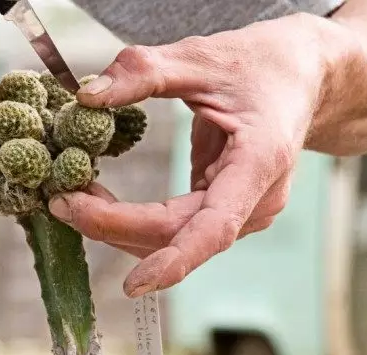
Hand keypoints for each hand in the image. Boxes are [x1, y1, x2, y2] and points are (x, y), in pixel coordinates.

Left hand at [49, 13, 353, 296]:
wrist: (303, 79)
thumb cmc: (263, 66)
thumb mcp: (202, 57)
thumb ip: (144, 73)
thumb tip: (86, 98)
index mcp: (260, 163)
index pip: (215, 228)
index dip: (174, 260)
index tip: (133, 285)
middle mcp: (256, 201)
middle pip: (180, 236)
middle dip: (116, 226)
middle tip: (62, 203)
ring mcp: (244, 213)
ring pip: (175, 240)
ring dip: (120, 229)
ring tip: (72, 200)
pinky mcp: (228, 213)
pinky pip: (177, 230)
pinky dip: (135, 223)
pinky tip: (101, 203)